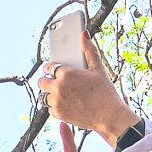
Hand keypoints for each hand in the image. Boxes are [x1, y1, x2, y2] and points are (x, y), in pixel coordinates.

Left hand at [36, 26, 136, 146]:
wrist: (109, 116)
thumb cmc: (105, 93)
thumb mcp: (98, 69)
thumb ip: (89, 51)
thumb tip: (84, 35)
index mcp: (67, 73)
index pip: (49, 66)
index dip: (51, 67)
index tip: (54, 69)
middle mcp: (59, 87)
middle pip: (42, 81)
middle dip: (47, 80)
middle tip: (54, 81)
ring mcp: (57, 102)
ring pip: (44, 96)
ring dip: (49, 94)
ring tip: (60, 93)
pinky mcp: (58, 114)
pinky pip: (49, 108)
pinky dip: (55, 106)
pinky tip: (65, 103)